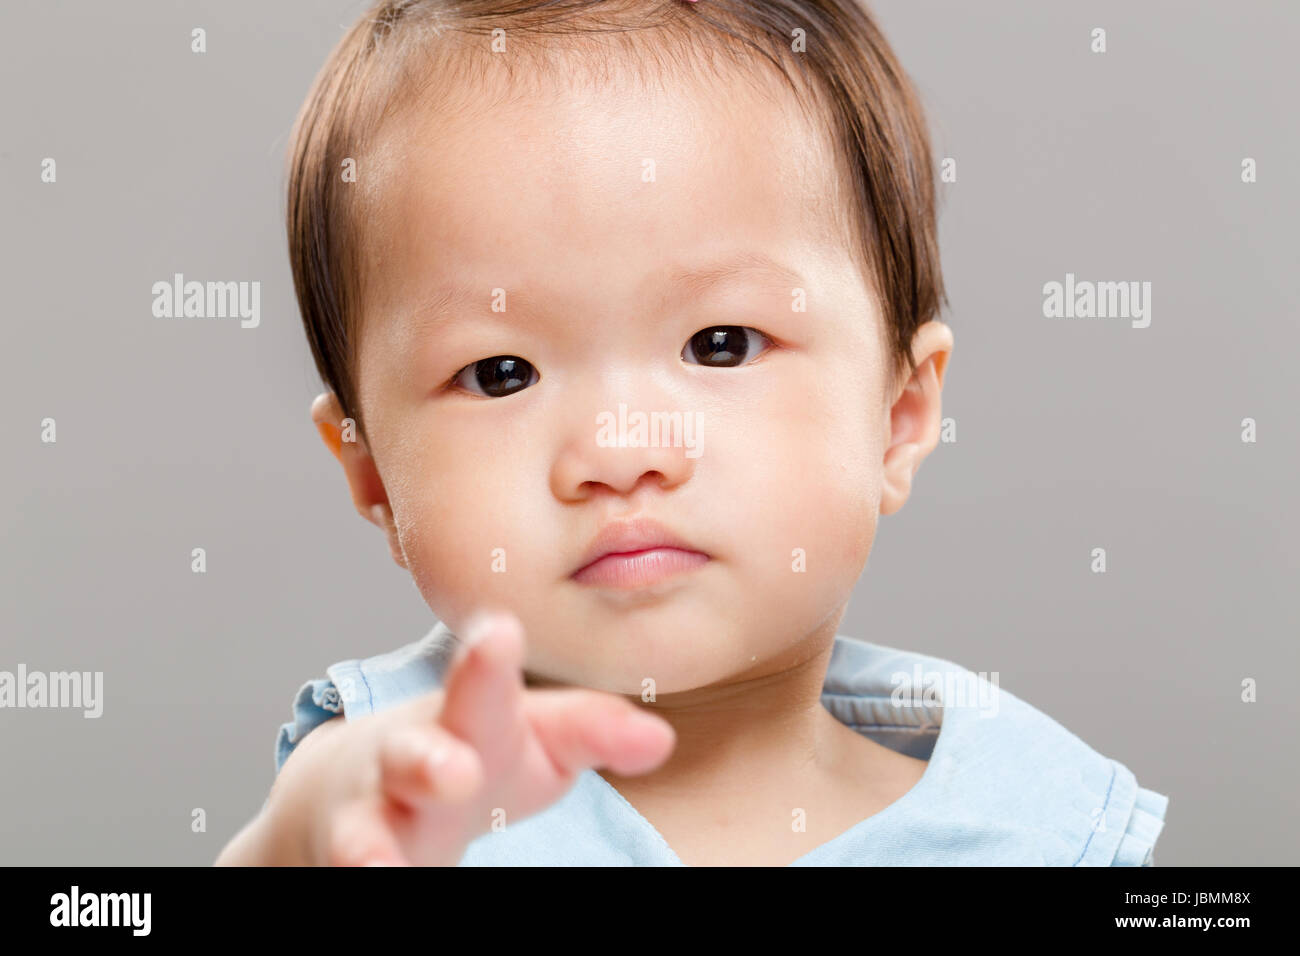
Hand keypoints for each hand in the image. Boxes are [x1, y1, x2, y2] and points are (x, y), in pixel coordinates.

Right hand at [268, 610, 675, 865]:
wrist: (354, 785)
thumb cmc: (470, 749)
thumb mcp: (536, 736)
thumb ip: (592, 730)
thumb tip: (659, 740)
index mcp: (467, 717)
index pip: (486, 688)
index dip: (490, 663)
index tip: (500, 630)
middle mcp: (410, 758)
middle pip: (417, 755)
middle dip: (432, 761)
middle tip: (457, 770)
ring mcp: (370, 815)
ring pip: (364, 828)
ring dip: (370, 845)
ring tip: (376, 867)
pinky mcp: (351, 856)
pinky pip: (349, 867)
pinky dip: (357, 873)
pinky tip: (367, 882)